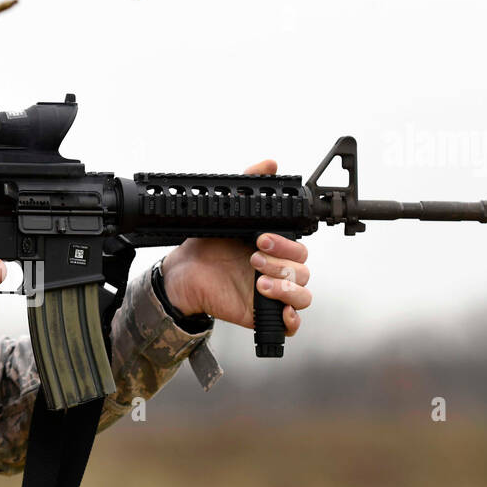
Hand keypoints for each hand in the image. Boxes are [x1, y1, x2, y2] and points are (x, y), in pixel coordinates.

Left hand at [158, 159, 312, 335]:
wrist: (183, 273)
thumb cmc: (207, 245)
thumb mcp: (228, 214)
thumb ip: (248, 187)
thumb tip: (269, 163)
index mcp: (275, 248)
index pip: (299, 247)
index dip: (285, 244)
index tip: (261, 238)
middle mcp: (278, 270)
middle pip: (303, 270)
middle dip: (282, 263)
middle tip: (254, 256)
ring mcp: (272, 294)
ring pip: (302, 295)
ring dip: (287, 288)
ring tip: (260, 282)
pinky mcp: (262, 315)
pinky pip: (291, 323)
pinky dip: (291, 319)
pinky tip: (280, 311)